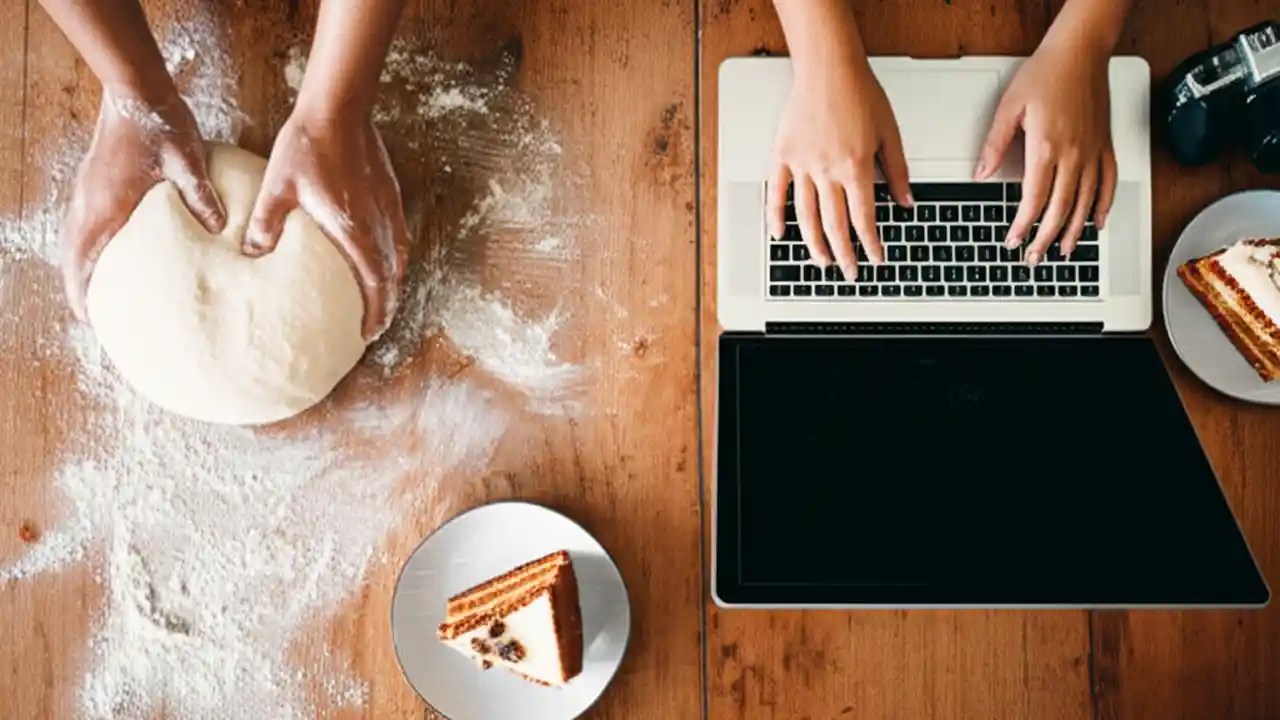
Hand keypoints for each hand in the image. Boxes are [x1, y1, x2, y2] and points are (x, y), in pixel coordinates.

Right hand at [62, 88, 224, 318]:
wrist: (136, 89)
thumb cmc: (161, 124)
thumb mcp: (187, 161)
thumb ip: (201, 196)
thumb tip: (221, 230)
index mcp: (107, 203)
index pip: (84, 257)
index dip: (81, 290)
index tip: (88, 319)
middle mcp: (90, 200)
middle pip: (73, 255)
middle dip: (79, 287)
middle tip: (94, 317)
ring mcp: (89, 190)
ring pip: (77, 239)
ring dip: (83, 266)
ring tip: (99, 293)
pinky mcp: (96, 181)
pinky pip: (85, 223)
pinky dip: (90, 245)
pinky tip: (111, 253)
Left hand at [244, 109, 407, 340]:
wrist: (338, 109)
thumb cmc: (307, 148)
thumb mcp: (277, 189)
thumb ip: (265, 226)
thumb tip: (250, 257)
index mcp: (353, 232)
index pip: (375, 283)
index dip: (376, 311)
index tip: (369, 332)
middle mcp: (378, 225)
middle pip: (392, 277)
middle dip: (386, 305)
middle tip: (374, 325)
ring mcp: (388, 209)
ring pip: (399, 257)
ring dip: (392, 282)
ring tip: (383, 297)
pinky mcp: (390, 194)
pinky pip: (399, 235)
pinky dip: (395, 256)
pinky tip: (385, 256)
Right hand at [766, 61, 911, 279]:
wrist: (828, 69)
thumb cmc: (859, 93)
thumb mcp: (889, 133)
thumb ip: (898, 171)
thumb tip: (907, 202)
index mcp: (855, 167)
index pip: (864, 218)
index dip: (871, 243)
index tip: (875, 259)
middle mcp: (827, 171)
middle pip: (835, 225)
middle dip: (844, 254)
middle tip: (849, 272)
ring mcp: (802, 165)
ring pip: (807, 215)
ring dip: (815, 244)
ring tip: (822, 261)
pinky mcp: (783, 156)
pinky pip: (776, 192)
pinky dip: (777, 215)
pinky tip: (781, 234)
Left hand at [975, 35, 1116, 263]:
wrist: (1081, 51)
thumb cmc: (1046, 73)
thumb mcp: (1009, 108)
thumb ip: (994, 145)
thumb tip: (980, 174)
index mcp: (1047, 148)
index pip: (1033, 200)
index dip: (1022, 226)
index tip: (1012, 241)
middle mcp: (1074, 154)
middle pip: (1060, 209)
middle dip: (1046, 239)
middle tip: (1033, 258)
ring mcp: (1093, 151)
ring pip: (1086, 202)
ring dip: (1074, 231)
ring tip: (1064, 252)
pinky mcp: (1105, 145)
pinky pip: (1109, 183)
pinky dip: (1104, 205)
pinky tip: (1097, 222)